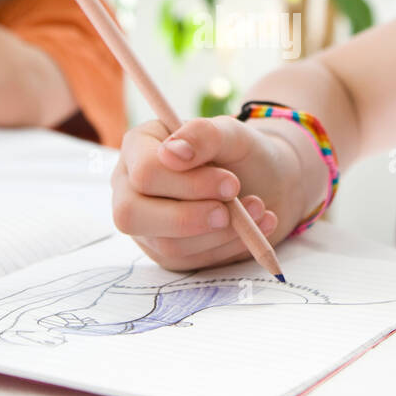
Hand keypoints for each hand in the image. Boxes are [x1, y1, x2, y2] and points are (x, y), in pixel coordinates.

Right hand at [111, 115, 310, 270]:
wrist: (264, 181)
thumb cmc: (240, 152)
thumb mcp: (232, 133)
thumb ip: (203, 135)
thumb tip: (172, 153)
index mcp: (138, 147)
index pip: (145, 171)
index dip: (189, 183)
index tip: (231, 183)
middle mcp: (130, 187)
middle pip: (132, 214)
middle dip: (189, 218)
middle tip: (229, 210)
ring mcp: (146, 223)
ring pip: (166, 244)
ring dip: (219, 233)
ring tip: (257, 209)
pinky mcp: (167, 253)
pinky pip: (190, 261)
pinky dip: (228, 247)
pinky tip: (255, 228)